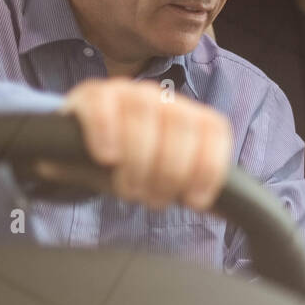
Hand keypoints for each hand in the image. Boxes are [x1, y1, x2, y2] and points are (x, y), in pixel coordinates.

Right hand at [34, 78, 232, 211]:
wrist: (76, 151)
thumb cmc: (129, 166)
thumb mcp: (163, 178)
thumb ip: (192, 188)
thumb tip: (227, 212)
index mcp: (188, 115)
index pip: (213, 129)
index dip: (209, 166)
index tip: (195, 201)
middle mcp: (162, 98)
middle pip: (180, 124)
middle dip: (171, 171)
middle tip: (154, 200)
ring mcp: (127, 92)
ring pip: (143, 115)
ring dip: (140, 161)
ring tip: (130, 190)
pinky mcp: (90, 96)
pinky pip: (102, 107)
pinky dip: (107, 132)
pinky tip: (108, 158)